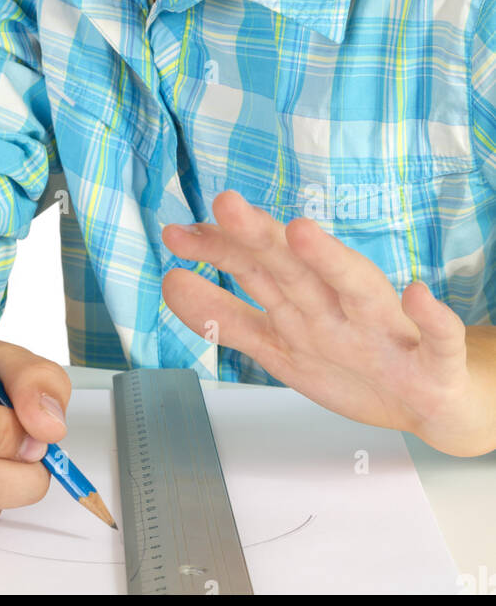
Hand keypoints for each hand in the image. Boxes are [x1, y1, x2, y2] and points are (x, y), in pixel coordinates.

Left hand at [161, 190, 486, 453]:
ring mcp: (385, 330)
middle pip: (294, 268)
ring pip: (356, 289)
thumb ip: (226, 314)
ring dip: (331, 260)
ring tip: (301, 232)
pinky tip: (418, 295)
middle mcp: (339, 306)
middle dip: (259, 238)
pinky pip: (436, 339)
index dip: (217, 249)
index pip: (254, 266)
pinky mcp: (432, 360)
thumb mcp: (280, 343)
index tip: (176, 233)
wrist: (429, 401)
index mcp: (304, 301)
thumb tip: (169, 281)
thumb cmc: (353, 361)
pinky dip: (431, 318)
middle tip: (225, 204)